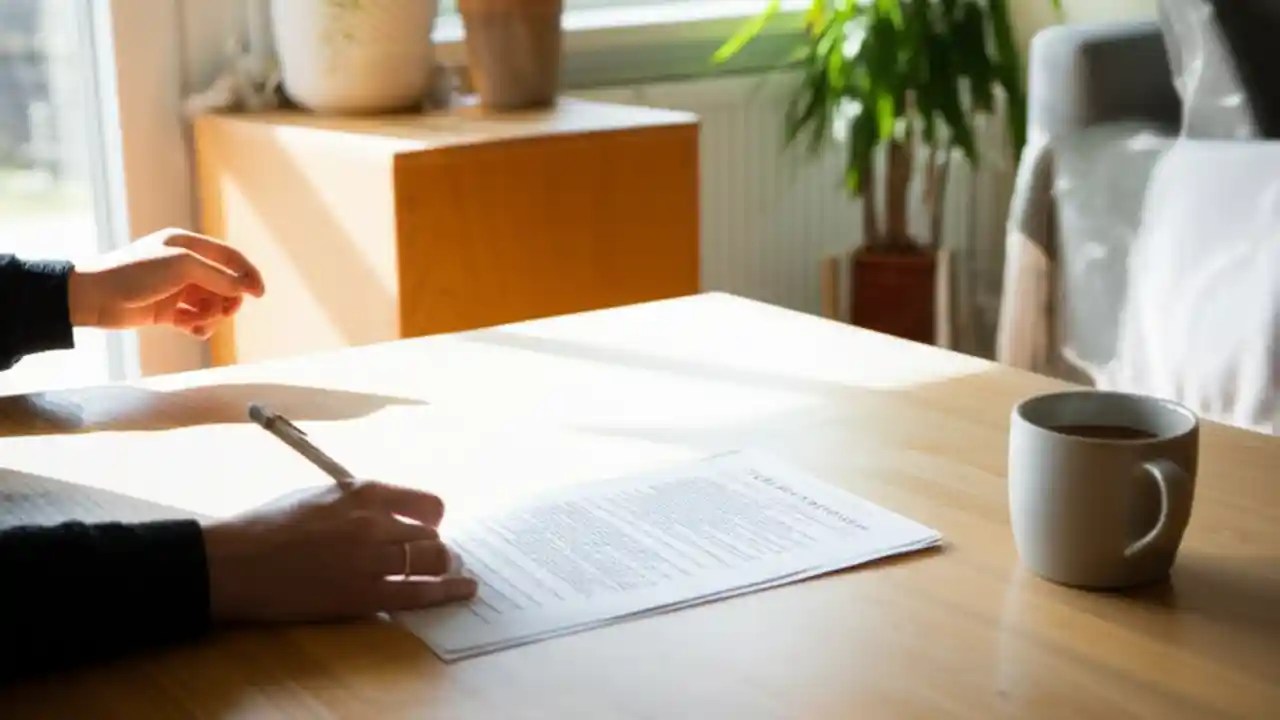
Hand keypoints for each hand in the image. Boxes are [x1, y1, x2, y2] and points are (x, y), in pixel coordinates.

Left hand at [68, 228, 265, 337]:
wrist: (93, 297)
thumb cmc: (135, 274)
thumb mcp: (182, 267)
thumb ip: (218, 276)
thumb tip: (246, 288)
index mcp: (188, 245)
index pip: (230, 257)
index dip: (248, 274)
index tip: (259, 294)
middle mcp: (185, 266)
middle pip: (225, 284)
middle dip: (228, 300)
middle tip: (224, 311)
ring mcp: (177, 290)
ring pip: (213, 305)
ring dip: (213, 316)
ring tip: (199, 322)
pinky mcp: (168, 312)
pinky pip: (197, 320)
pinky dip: (199, 327)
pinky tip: (190, 330)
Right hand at [202, 481, 475, 622]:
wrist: (236, 563)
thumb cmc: (269, 526)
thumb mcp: (319, 496)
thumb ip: (358, 503)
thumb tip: (388, 514)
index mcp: (363, 492)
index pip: (423, 502)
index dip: (431, 516)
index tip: (430, 524)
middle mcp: (375, 523)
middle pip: (429, 535)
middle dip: (432, 546)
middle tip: (430, 554)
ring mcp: (371, 560)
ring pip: (430, 561)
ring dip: (440, 566)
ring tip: (446, 571)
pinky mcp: (364, 595)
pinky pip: (418, 593)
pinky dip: (447, 592)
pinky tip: (464, 590)